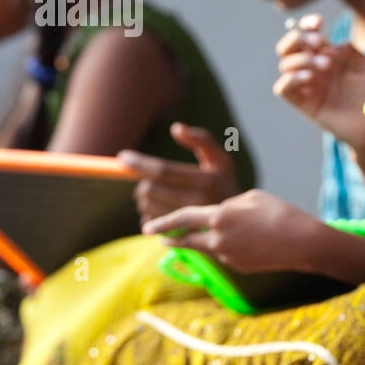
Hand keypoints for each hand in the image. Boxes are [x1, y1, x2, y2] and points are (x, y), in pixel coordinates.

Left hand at [120, 123, 239, 224]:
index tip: (123, 157)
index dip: (140, 163)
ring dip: (144, 198)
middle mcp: (198, 202)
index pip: (163, 171)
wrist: (241, 224)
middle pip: (150, 189)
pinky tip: (159, 208)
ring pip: (146, 206)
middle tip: (146, 180)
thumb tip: (176, 128)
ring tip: (156, 194)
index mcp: (206, 180)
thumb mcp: (221, 160)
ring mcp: (189, 223)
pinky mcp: (180, 236)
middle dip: (142, 182)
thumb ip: (201, 140)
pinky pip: (149, 221)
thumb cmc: (224, 184)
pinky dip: (147, 213)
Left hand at [143, 189, 320, 273]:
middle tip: (157, 237)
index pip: (183, 218)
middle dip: (170, 238)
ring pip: (205, 248)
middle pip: (186, 240)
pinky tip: (235, 243)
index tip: (147, 227)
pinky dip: (222, 248)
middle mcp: (218, 238)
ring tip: (186, 240)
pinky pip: (224, 255)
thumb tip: (219, 214)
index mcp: (219, 215)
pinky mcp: (239, 266)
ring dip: (194, 243)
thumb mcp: (251, 197)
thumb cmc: (279, 212)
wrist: (302, 242)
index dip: (164, 222)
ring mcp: (228, 255)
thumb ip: (228, 204)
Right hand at [273, 14, 364, 148]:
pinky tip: (309, 77)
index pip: (307, 35)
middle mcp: (313, 69)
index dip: (307, 25)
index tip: (319, 22)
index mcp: (327, 56)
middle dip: (298, 38)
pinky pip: (283, 88)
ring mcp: (307, 86)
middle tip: (318, 42)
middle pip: (289, 46)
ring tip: (326, 65)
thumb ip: (350, 53)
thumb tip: (330, 47)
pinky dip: (291, 79)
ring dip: (302, 59)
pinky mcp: (303, 104)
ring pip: (285, 64)